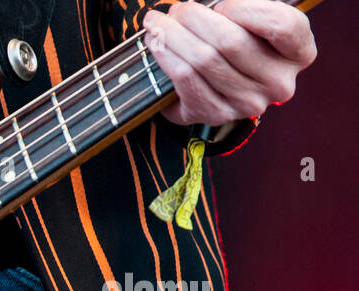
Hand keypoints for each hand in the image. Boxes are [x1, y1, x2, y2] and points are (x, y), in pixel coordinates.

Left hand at [143, 0, 315, 126]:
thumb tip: (208, 3)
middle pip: (232, 42)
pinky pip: (186, 80)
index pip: (281, 25)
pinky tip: (155, 43)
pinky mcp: (217, 114)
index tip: (222, 5)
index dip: (246, 9)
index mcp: (299, 52)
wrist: (217, 85)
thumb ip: (244, 6)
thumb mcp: (252, 19)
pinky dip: (166, 56)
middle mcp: (278, 82)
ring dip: (174, 35)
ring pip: (204, 60)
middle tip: (179, 9)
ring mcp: (248, 103)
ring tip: (159, 22)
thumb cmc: (239, 40)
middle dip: (197, 18)